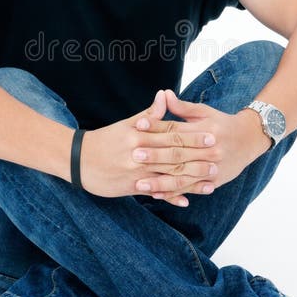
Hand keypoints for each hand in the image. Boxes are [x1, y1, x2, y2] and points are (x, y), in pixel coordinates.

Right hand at [79, 89, 219, 205]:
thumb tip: (164, 95)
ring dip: (190, 179)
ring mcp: (136, 172)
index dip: (193, 136)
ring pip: (168, 175)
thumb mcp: (126, 124)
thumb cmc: (104, 140)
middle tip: (219, 157)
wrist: (77, 159)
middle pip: (174, 155)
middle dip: (198, 157)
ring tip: (210, 180)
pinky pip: (155, 192)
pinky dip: (170, 197)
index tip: (212, 135)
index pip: (172, 134)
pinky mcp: (131, 187)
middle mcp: (140, 153)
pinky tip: (186, 201)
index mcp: (141, 135)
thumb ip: (149, 114)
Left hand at [133, 89, 271, 205]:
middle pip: (178, 153)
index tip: (138, 125)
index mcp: (205, 130)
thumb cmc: (222, 123)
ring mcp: (212, 167)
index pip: (177, 129)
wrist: (249, 139)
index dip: (157, 127)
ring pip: (182, 175)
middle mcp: (209, 149)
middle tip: (134, 155)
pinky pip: (191, 188)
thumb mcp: (204, 112)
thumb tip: (163, 94)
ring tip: (139, 183)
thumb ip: (182, 107)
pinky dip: (174, 192)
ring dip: (160, 181)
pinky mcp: (214, 181)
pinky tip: (157, 194)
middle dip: (155, 155)